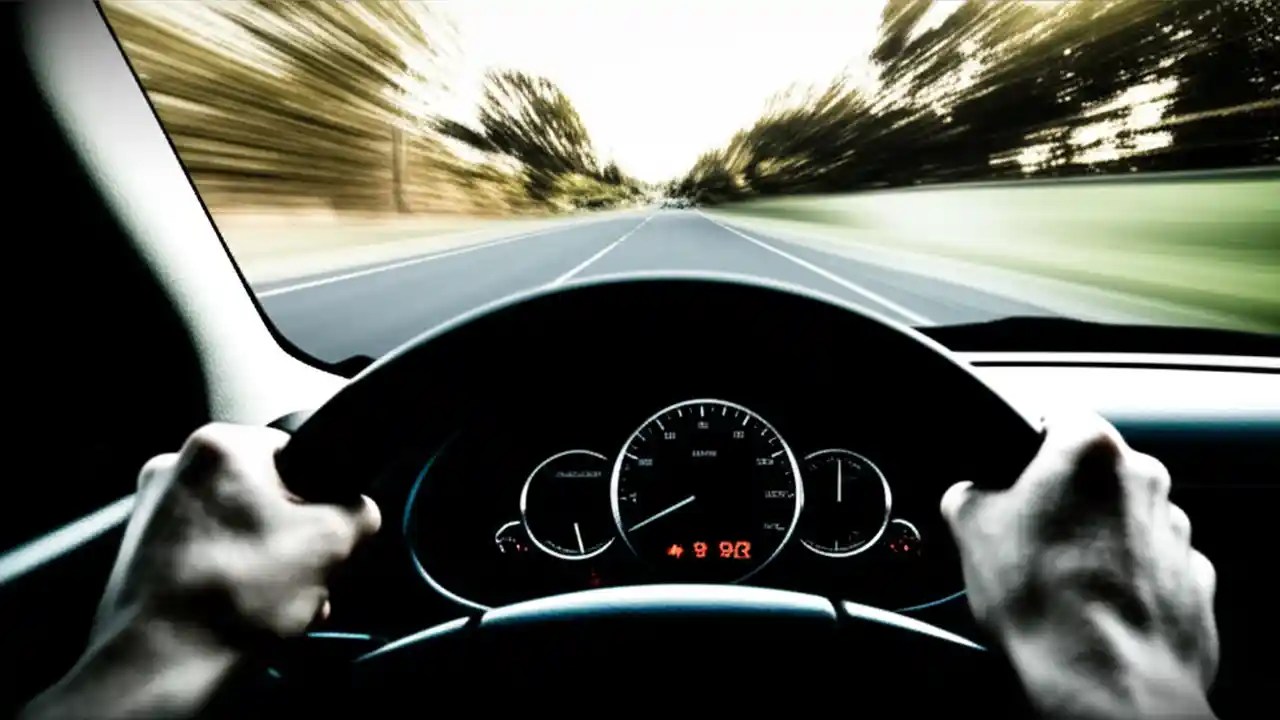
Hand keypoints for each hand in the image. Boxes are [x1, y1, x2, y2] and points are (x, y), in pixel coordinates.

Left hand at [23, 423, 380, 718]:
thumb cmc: (232, 600)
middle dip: (292, 540)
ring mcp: (151, 511)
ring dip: (265, 564)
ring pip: (237, 528)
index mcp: (220, 445)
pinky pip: (206, 554)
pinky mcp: (141, 552)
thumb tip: (357, 513)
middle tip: (304, 576)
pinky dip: (230, 578)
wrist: (164, 665)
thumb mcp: (333, 543)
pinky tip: (244, 611)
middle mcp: (175, 467)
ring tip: (275, 602)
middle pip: (265, 496)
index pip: (297, 454)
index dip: (321, 500)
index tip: (324, 535)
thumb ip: (360, 512)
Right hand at [941, 411, 1217, 719]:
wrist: (1105, 681)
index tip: (1010, 476)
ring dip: (1095, 540)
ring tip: (1057, 582)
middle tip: (1024, 537)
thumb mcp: (970, 530)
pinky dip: (1125, 581)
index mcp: (1090, 448)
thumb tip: (970, 496)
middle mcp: (1145, 479)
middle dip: (1062, 500)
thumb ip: (969, 494)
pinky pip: (1150, 567)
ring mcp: (1177, 531)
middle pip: (1092, 473)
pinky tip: (1091, 609)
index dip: (1024, 448)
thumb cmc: (1043, 600)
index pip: (1054, 418)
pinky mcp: (1193, 581)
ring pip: (1123, 520)